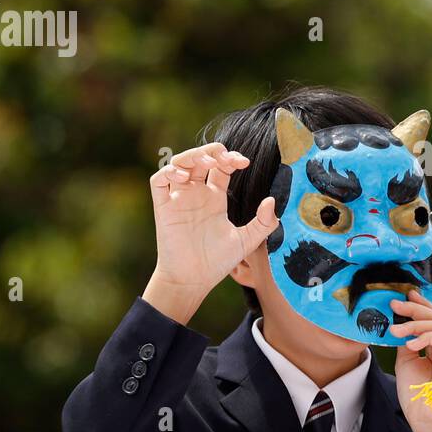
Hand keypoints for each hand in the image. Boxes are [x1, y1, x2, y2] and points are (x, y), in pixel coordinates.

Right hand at [143, 142, 278, 322]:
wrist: (193, 280)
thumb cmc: (217, 262)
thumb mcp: (247, 241)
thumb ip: (263, 223)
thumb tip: (272, 200)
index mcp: (215, 198)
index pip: (221, 167)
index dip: (231, 158)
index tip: (244, 162)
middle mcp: (196, 194)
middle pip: (200, 159)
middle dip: (213, 151)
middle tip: (227, 158)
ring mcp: (179, 199)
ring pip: (179, 164)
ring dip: (192, 156)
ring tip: (208, 162)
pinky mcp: (163, 207)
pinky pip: (159, 180)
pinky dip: (169, 171)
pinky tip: (186, 177)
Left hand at [391, 290, 431, 431]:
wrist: (428, 422)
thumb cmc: (418, 400)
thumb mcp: (406, 364)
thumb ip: (406, 342)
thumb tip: (402, 321)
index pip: (429, 322)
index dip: (417, 306)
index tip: (401, 297)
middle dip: (414, 308)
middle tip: (395, 304)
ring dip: (415, 323)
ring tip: (396, 331)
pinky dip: (426, 336)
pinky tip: (411, 345)